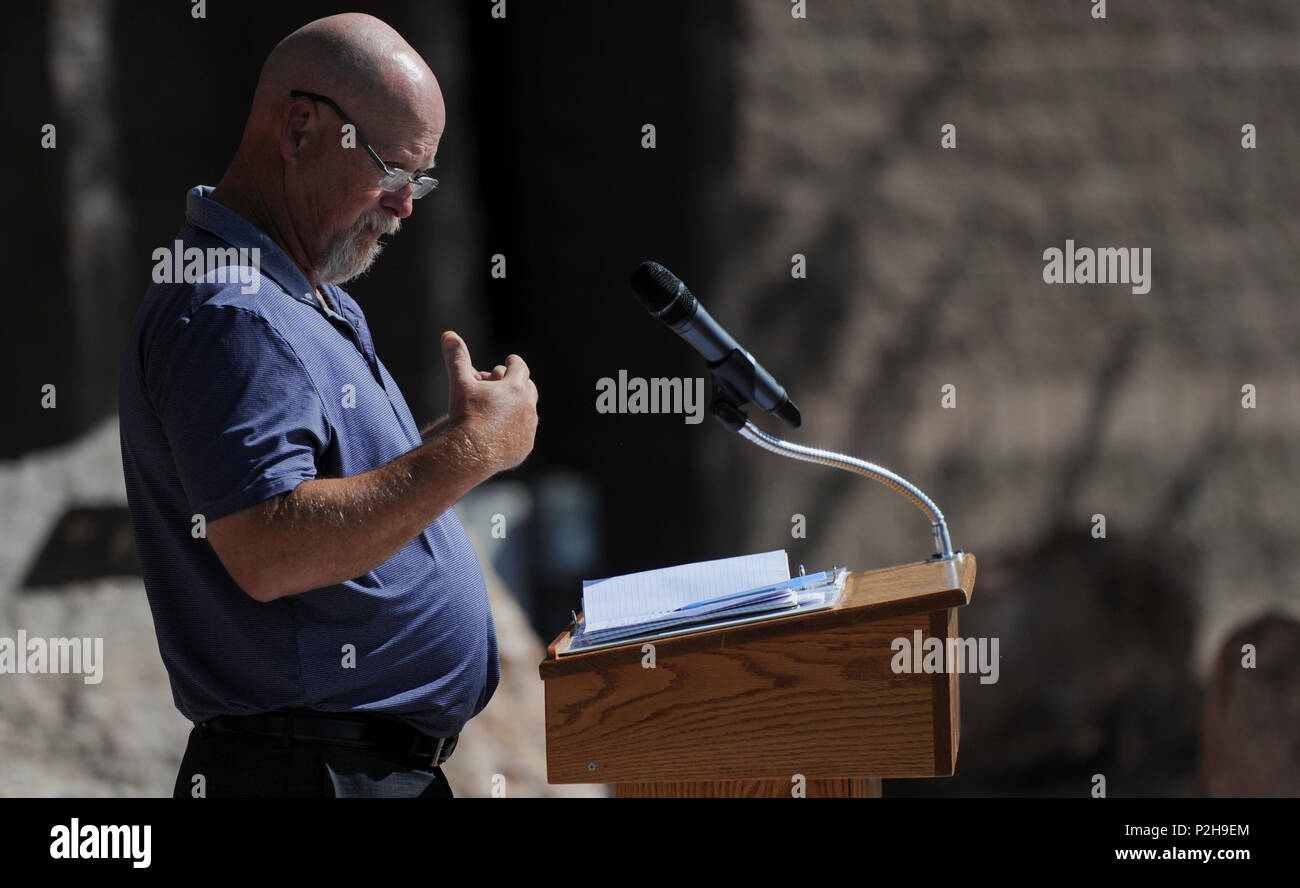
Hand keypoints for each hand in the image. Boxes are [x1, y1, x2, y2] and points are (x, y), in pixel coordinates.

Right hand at [441, 331, 538, 472]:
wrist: (471, 454)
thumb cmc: (465, 415)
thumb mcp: (460, 384)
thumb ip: (457, 359)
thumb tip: (449, 334)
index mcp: (515, 387)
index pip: (519, 368)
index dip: (514, 363)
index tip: (510, 360)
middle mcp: (527, 406)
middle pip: (528, 389)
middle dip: (520, 383)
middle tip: (512, 381)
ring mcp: (529, 428)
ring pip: (529, 412)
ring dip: (521, 406)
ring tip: (512, 405)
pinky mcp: (525, 447)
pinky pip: (526, 434)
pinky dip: (518, 429)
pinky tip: (511, 429)